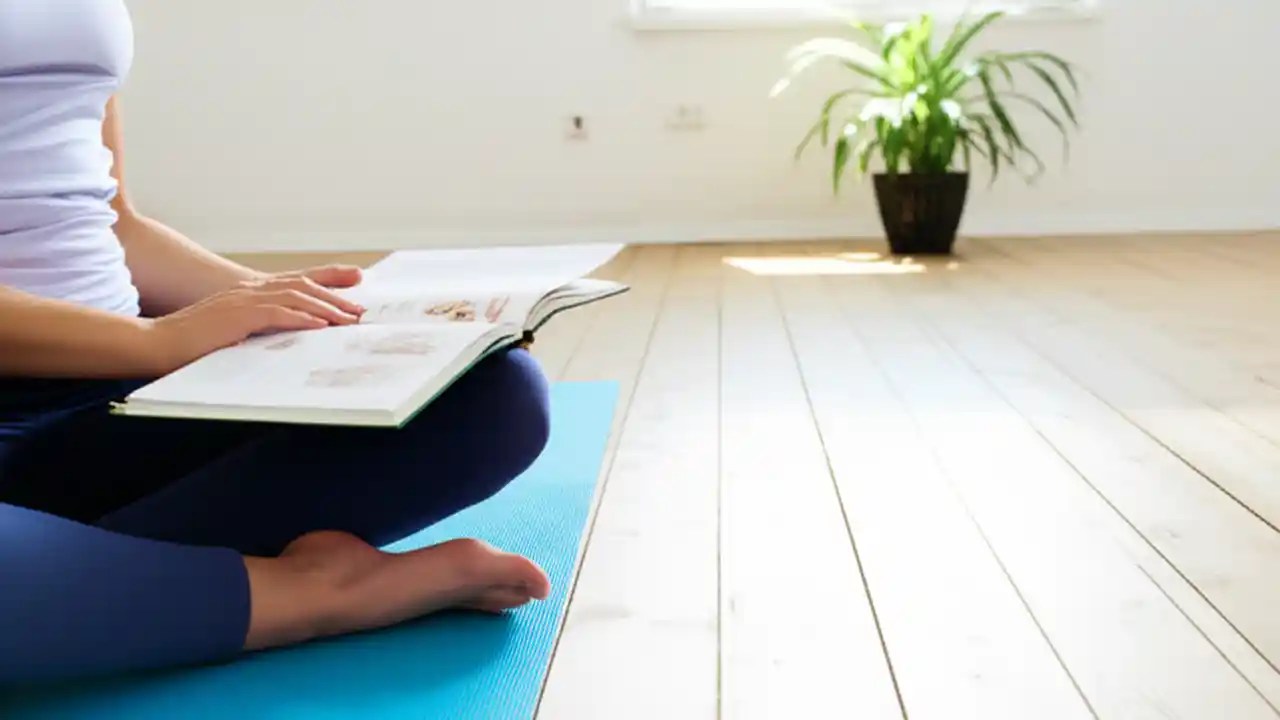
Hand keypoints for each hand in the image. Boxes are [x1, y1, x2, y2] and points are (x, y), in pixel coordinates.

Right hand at [143, 266, 367, 372]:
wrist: (156, 343)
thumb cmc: (190, 344)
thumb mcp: (232, 334)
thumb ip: (257, 331)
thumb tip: (286, 341)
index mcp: (248, 293)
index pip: (294, 282)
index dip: (325, 285)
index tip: (350, 294)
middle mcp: (248, 290)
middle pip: (302, 286)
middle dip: (334, 297)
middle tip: (359, 310)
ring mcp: (243, 300)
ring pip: (295, 297)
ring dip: (325, 308)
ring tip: (348, 319)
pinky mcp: (237, 316)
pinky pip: (277, 313)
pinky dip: (302, 319)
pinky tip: (321, 326)